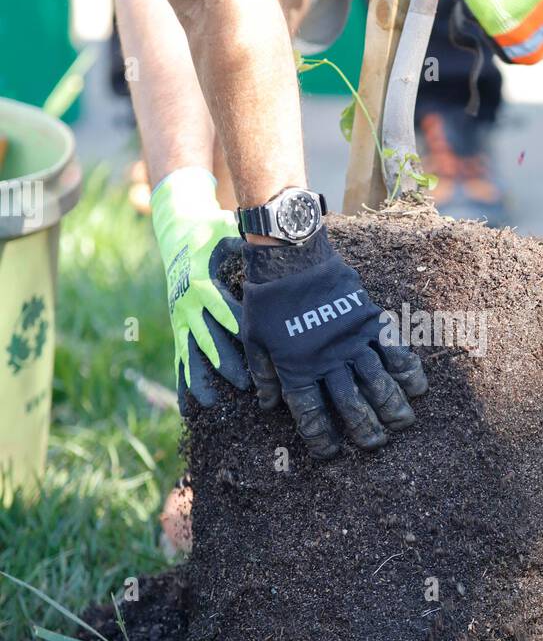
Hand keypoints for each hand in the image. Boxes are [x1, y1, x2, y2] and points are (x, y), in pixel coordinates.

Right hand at [151, 167, 249, 412]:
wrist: (177, 232)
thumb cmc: (209, 231)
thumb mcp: (224, 230)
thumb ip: (241, 240)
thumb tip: (267, 238)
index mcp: (203, 283)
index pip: (223, 308)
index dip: (239, 325)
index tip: (255, 344)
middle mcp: (189, 305)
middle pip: (209, 338)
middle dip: (226, 362)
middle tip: (245, 384)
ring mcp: (182, 319)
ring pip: (191, 355)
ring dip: (201, 379)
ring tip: (211, 403)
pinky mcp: (179, 327)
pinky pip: (180, 359)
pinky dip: (183, 384)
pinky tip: (188, 410)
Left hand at [241, 229, 427, 459]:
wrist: (291, 256)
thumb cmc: (269, 299)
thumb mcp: (254, 338)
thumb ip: (264, 374)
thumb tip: (267, 406)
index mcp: (296, 368)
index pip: (311, 413)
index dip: (321, 438)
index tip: (330, 453)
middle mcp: (328, 360)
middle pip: (351, 404)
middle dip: (364, 430)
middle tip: (375, 445)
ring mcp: (352, 340)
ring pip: (378, 382)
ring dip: (393, 406)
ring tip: (402, 424)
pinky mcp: (370, 321)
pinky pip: (395, 349)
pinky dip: (409, 369)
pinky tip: (418, 387)